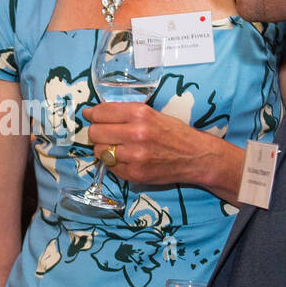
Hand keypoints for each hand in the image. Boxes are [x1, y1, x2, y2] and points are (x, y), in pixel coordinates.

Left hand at [85, 102, 237, 200]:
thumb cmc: (173, 133)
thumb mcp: (151, 114)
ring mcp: (135, 156)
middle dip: (96, 132)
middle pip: (95, 132)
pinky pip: (110, 167)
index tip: (90, 115)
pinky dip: (114, 163)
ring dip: (104, 149)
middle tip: (104, 133)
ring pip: (99, 151)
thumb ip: (125, 113)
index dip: (92, 114)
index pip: (101, 112)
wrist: (195, 157)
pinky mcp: (135, 174)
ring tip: (118, 147)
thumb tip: (95, 113)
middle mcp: (136, 133)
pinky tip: (127, 159)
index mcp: (140, 113)